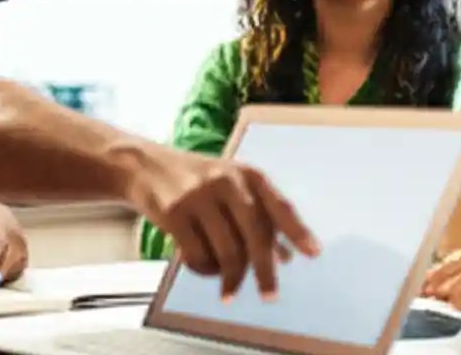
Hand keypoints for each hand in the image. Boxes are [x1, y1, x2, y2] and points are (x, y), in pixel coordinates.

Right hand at [127, 145, 319, 301]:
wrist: (146, 165)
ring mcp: (199, 196)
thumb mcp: (232, 186)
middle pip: (255, 234)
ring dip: (231, 278)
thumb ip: (260, 215)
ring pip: (227, 250)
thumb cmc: (198, 180)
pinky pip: (198, 255)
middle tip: (270, 295)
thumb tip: (287, 255)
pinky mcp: (174, 213)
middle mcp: (227, 181)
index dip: (297, 231)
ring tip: (230, 292)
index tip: (314, 254)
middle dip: (264, 270)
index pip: (280, 205)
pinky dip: (204, 270)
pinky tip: (204, 268)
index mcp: (248, 174)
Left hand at [420, 248, 460, 310]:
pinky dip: (459, 308)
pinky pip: (456, 302)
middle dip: (432, 293)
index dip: (428, 282)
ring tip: (458, 305)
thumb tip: (441, 288)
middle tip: (431, 302)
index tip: (422, 292)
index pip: (435, 268)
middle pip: (434, 279)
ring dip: (446, 302)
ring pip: (443, 292)